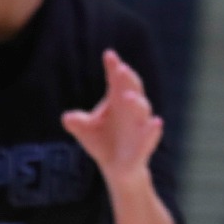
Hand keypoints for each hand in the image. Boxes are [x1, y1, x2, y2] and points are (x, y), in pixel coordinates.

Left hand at [63, 49, 163, 184]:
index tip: (109, 55)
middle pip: (132, 89)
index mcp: (118, 99)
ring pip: (142, 110)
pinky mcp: (145, 143)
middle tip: (121, 69)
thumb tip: (68, 117)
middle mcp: (132, 109)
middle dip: (128, 79)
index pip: (116, 80)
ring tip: (128, 96)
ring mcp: (140, 125)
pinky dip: (152, 129)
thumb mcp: (85, 130)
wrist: (117, 168)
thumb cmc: (103, 141)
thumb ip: (78, 122)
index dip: (114, 67)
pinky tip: (156, 122)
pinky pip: (150, 135)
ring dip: (136, 102)